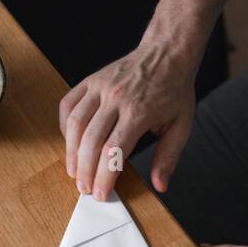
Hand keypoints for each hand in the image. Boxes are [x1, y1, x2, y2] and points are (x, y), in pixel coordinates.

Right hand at [59, 44, 196, 200]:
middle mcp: (116, 97)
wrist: (166, 52)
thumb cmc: (173, 91)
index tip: (102, 194)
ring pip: (76, 123)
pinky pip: (68, 105)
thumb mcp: (181, 125)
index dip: (104, 177)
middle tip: (85, 189)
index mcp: (139, 111)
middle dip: (85, 171)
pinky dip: (66, 127)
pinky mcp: (90, 80)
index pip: (113, 150)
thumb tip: (160, 185)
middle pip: (91, 141)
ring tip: (74, 172)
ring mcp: (100, 86)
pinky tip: (72, 143)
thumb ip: (168, 157)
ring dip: (71, 152)